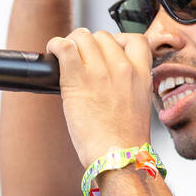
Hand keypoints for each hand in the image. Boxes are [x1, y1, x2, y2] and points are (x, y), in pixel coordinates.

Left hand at [45, 29, 153, 168]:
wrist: (118, 159)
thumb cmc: (125, 142)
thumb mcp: (138, 107)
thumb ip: (128, 86)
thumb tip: (109, 79)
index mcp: (141, 75)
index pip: (135, 40)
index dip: (119, 41)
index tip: (109, 50)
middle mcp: (123, 69)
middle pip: (103, 36)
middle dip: (91, 45)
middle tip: (81, 60)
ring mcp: (101, 72)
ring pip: (83, 37)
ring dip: (72, 44)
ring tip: (66, 57)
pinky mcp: (78, 79)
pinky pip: (64, 46)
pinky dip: (56, 45)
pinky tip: (54, 53)